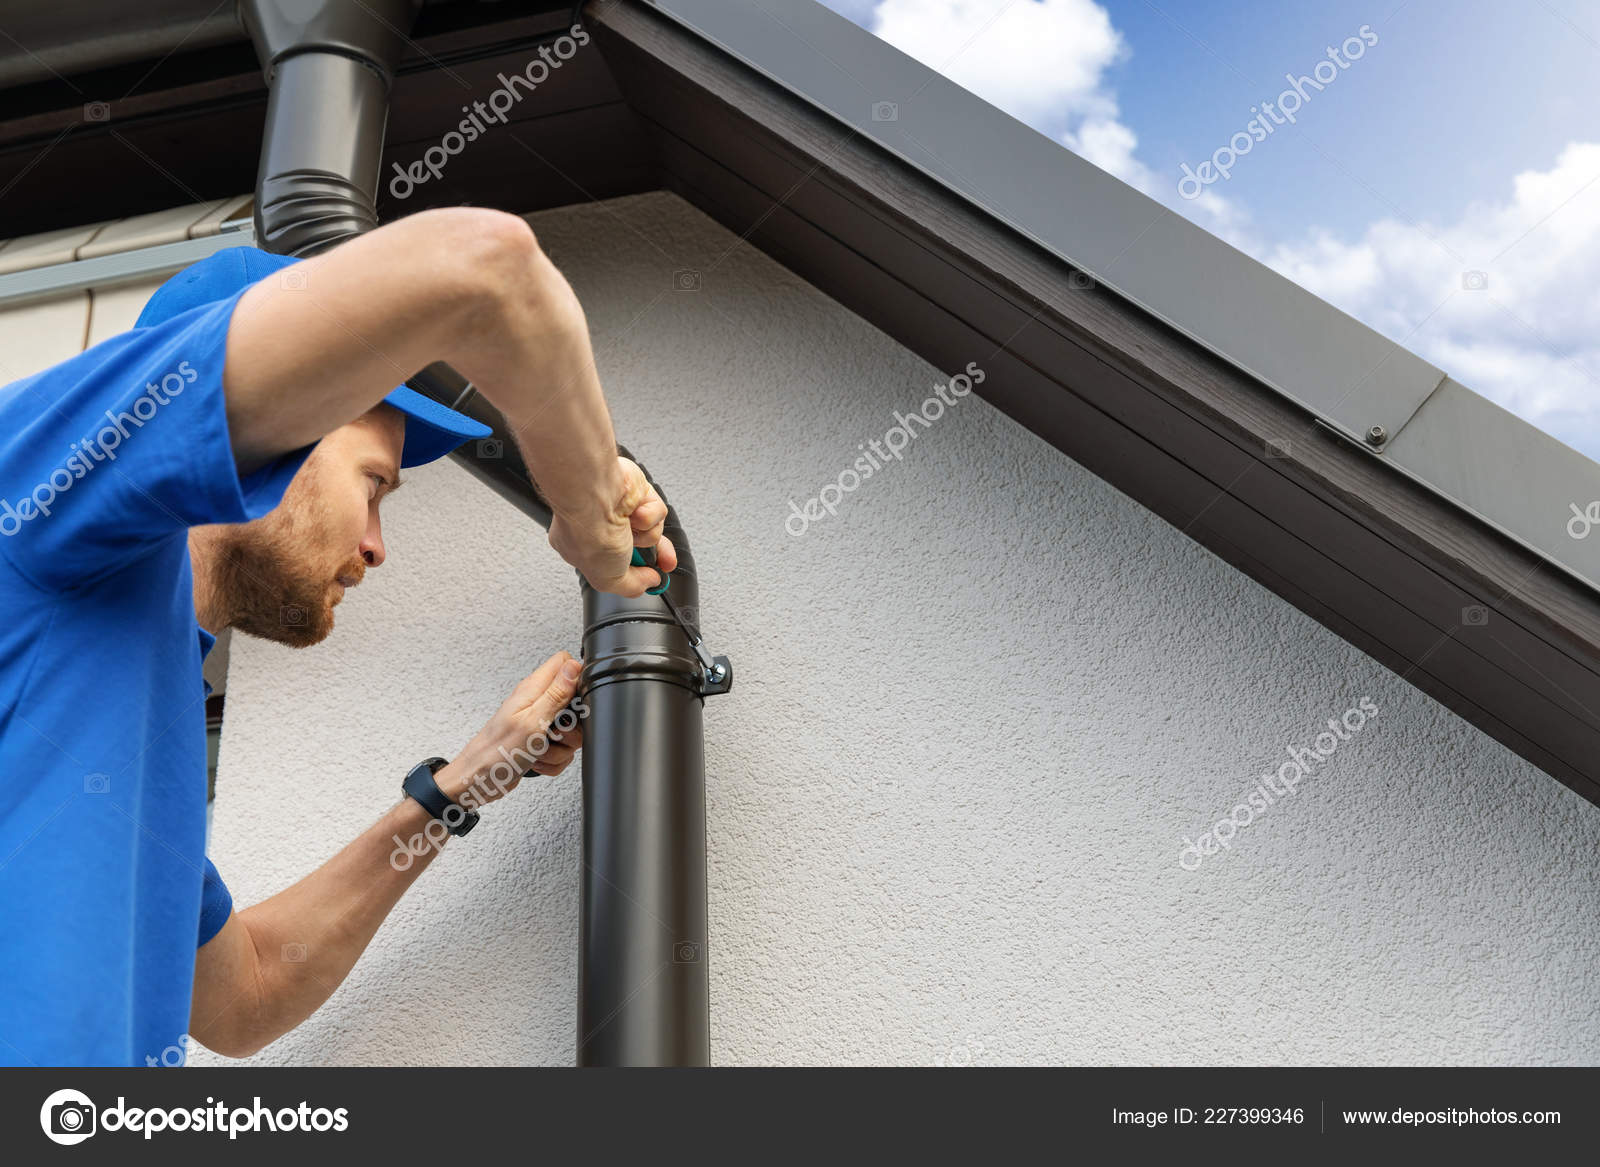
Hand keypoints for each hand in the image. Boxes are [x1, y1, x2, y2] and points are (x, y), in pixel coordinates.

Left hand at [437, 651, 586, 808]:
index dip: (577, 679)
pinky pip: (562, 749)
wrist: (478, 780)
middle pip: (574, 703)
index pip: (564, 663)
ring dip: (561, 748)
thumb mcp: (532, 721)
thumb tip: (574, 666)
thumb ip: (556, 693)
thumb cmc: (496, 752)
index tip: (573, 705)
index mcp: (533, 689)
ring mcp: (538, 723)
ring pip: (570, 731)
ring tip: (541, 750)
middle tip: (555, 734)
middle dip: (572, 726)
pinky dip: (553, 760)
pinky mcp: (539, 741)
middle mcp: (536, 702)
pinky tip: (538, 760)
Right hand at [546, 456, 678, 595]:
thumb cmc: (588, 532)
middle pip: (643, 548)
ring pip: (652, 530)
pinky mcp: (636, 492)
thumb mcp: (607, 579)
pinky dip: (650, 515)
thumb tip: (650, 582)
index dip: (638, 573)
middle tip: (664, 562)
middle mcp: (603, 527)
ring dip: (647, 534)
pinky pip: (657, 511)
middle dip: (657, 556)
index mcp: (586, 547)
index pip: (618, 564)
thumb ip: (631, 586)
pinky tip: (634, 512)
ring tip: (630, 528)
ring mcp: (621, 508)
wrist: (594, 496)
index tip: (652, 578)